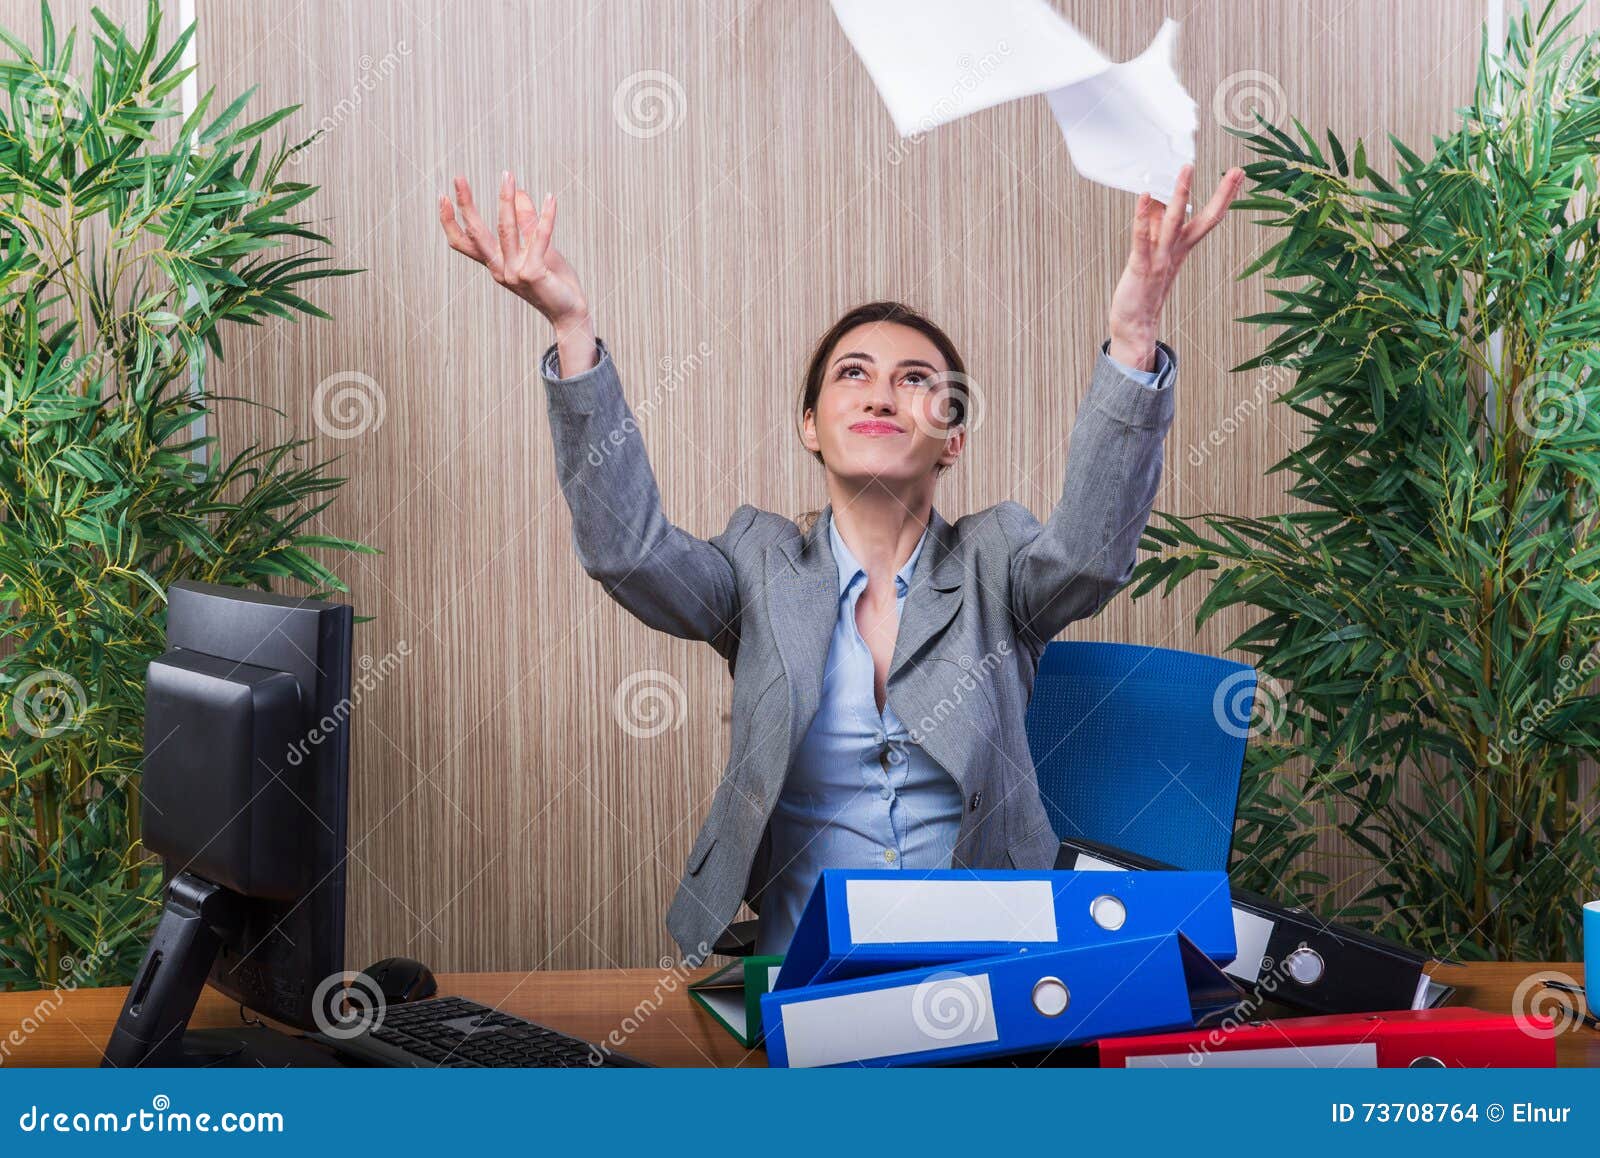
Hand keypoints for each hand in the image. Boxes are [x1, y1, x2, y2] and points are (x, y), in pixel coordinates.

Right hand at [439, 172, 596, 372]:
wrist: (570, 312)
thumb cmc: (553, 282)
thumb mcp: (537, 248)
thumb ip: (526, 222)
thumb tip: (518, 192)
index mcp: (496, 264)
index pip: (464, 243)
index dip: (450, 222)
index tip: (442, 197)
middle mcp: (500, 270)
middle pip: (476, 234)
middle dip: (466, 205)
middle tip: (458, 178)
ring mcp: (515, 273)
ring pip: (506, 230)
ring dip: (506, 200)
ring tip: (507, 176)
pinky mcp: (533, 273)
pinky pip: (539, 237)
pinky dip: (546, 216)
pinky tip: (552, 198)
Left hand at [1106, 163, 1244, 370]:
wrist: (1134, 326)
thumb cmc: (1143, 288)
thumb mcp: (1153, 252)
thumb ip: (1155, 227)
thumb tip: (1156, 199)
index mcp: (1181, 248)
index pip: (1209, 218)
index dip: (1225, 196)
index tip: (1239, 174)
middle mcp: (1175, 251)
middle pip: (1203, 218)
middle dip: (1222, 194)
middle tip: (1239, 170)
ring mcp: (1160, 259)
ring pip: (1173, 222)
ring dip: (1181, 195)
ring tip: (1188, 169)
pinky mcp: (1140, 267)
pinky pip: (1142, 239)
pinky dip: (1142, 218)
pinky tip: (1144, 196)